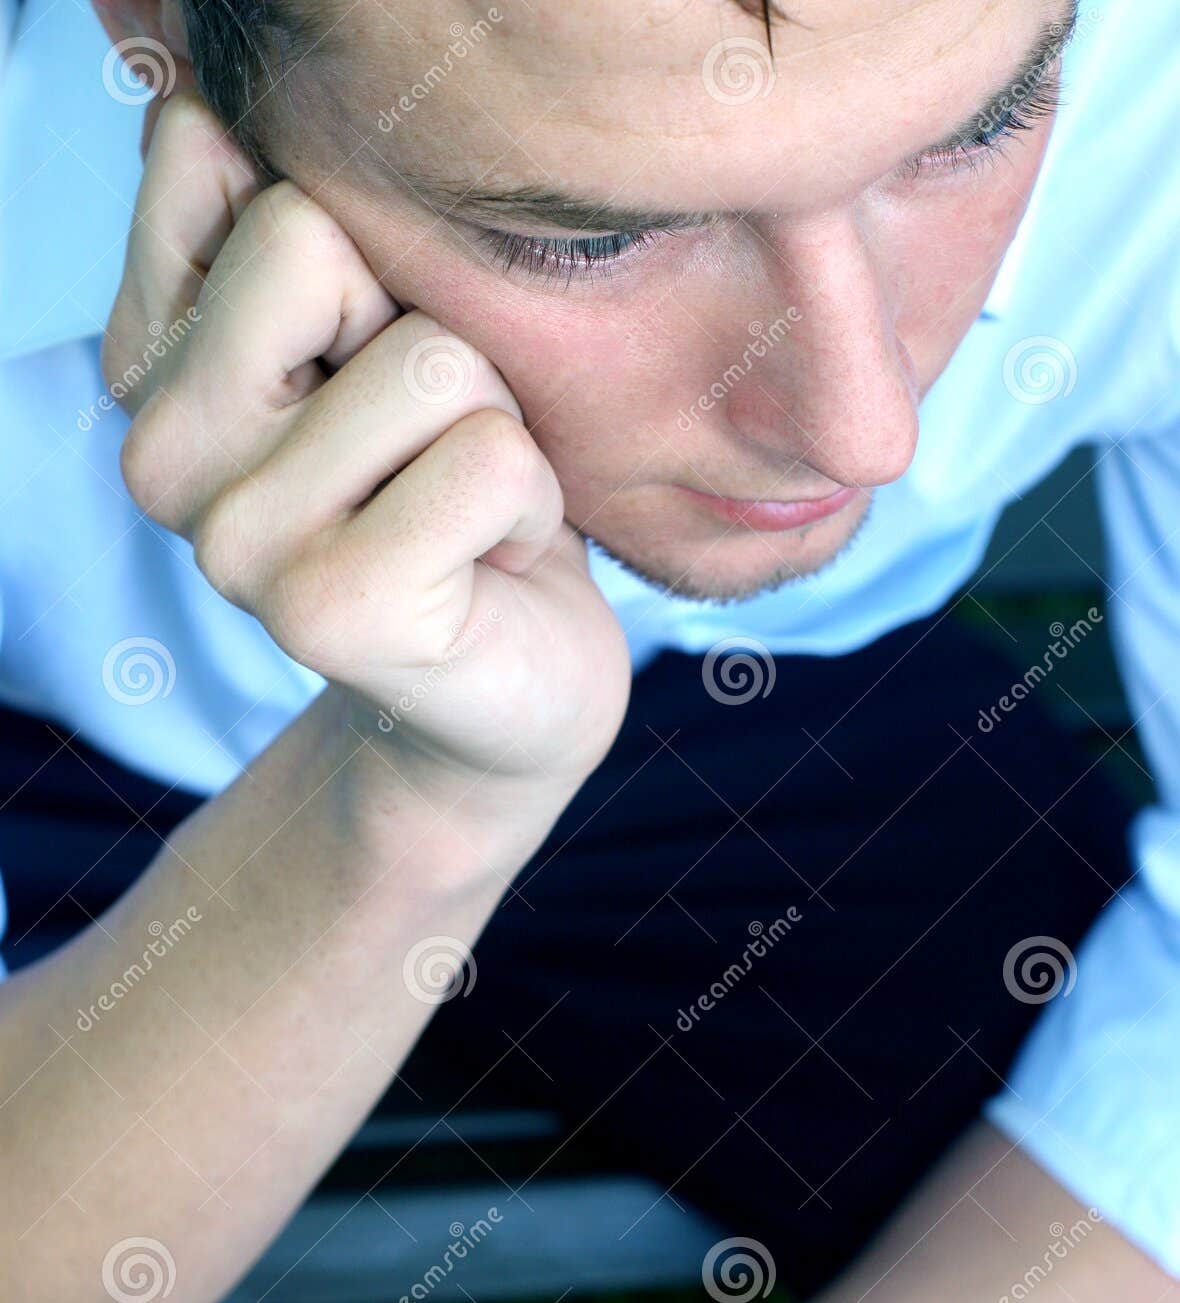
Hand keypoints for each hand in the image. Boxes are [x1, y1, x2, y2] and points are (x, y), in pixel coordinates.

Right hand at [105, 94, 630, 803]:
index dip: (350, 251)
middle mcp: (160, 457)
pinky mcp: (329, 612)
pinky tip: (490, 566)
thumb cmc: (456, 501)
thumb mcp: (374, 344)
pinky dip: (528, 503)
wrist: (508, 692)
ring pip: (430, 358)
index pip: (213, 165)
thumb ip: (281, 239)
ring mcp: (233, 545)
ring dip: (496, 430)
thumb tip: (201, 118)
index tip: (365, 361)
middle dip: (432, 331)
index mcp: (152, 374)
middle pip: (316, 240)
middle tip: (432, 447)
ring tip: (466, 514)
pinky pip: (488, 457)